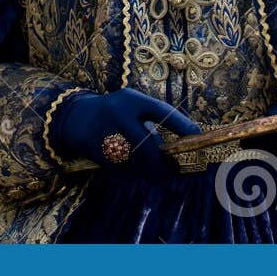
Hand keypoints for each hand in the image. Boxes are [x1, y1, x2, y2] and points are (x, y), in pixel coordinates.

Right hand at [51, 89, 201, 177]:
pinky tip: (138, 171)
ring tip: (161, 174)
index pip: (161, 111)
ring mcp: (107, 137)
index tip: (198, 135)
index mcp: (131, 101)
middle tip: (177, 171)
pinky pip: (126, 172)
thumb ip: (153, 121)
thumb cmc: (116, 111)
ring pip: (139, 164)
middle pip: (149, 148)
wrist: (78, 118)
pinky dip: (136, 175)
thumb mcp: (133, 105)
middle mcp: (119, 117)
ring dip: (152, 172)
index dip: (181, 124)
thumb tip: (180, 147)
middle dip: (164, 164)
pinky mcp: (100, 156)